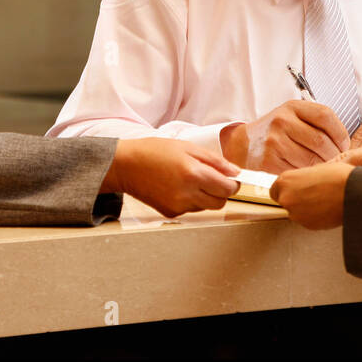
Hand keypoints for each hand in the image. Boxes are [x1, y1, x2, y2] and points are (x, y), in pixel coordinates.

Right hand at [102, 138, 240, 217]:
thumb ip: (215, 161)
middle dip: (222, 192)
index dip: (234, 183)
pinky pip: (191, 210)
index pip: (227, 188)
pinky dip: (192, 200)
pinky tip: (179, 187)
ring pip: (206, 207)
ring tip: (191, 180)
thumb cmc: (155, 152)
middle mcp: (187, 194)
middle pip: (220, 202)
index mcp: (193, 174)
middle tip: (213, 179)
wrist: (127, 165)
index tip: (232, 178)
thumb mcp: (188, 147)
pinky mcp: (170, 213)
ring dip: (206, 196)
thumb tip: (235, 172)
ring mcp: (178, 206)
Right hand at [220, 100, 349, 171]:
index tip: (344, 144)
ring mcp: (275, 141)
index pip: (326, 116)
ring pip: (311, 159)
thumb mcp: (292, 116)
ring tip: (323, 168)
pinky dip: (307, 175)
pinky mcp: (269, 161)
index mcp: (292, 107)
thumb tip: (345, 143)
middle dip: (334, 155)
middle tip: (336, 161)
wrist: (243, 145)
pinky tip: (307, 174)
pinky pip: (298, 171)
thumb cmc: (275, 132)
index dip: (340, 133)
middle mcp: (282, 121)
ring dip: (322, 167)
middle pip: (321, 141)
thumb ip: (315, 123)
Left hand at [270, 161, 354, 228]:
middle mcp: (286, 198)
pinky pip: (307, 221)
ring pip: (296, 213)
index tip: (294, 190)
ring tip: (322, 201)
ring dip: (305, 209)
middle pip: (284, 202)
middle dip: (295, 200)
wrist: (353, 192)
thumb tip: (300, 184)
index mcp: (285, 181)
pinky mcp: (307, 225)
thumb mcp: (314, 170)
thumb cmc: (337, 177)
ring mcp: (296, 213)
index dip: (285, 191)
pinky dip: (314, 217)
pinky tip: (326, 208)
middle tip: (312, 195)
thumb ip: (301, 179)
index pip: (274, 191)